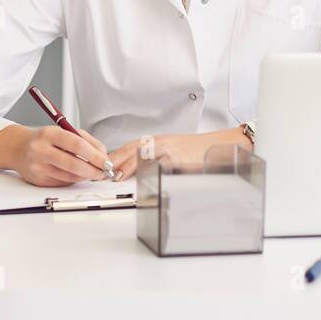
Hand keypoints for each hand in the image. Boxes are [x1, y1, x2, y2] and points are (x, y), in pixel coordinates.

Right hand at [15, 126, 110, 186]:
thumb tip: (103, 155)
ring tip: (92, 172)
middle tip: (103, 172)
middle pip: (73, 164)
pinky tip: (76, 174)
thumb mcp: (62, 131)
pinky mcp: (38, 180)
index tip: (106, 161)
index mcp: (49, 134)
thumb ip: (84, 140)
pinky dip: (73, 180)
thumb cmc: (44, 139)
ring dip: (85, 176)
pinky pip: (62, 183)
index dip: (94, 155)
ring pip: (69, 176)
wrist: (17, 148)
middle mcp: (41, 150)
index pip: (76, 144)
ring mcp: (38, 167)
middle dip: (92, 170)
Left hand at [108, 129, 248, 180]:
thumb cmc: (195, 150)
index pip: (131, 146)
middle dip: (119, 161)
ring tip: (118, 176)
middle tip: (106, 171)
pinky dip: (151, 172)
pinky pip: (161, 167)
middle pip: (133, 150)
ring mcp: (169, 152)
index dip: (116, 156)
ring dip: (130, 167)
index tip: (104, 164)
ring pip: (145, 158)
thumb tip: (132, 169)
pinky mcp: (178, 161)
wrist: (216, 146)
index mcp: (157, 141)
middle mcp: (161, 144)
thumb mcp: (170, 149)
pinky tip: (143, 178)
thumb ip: (152, 156)